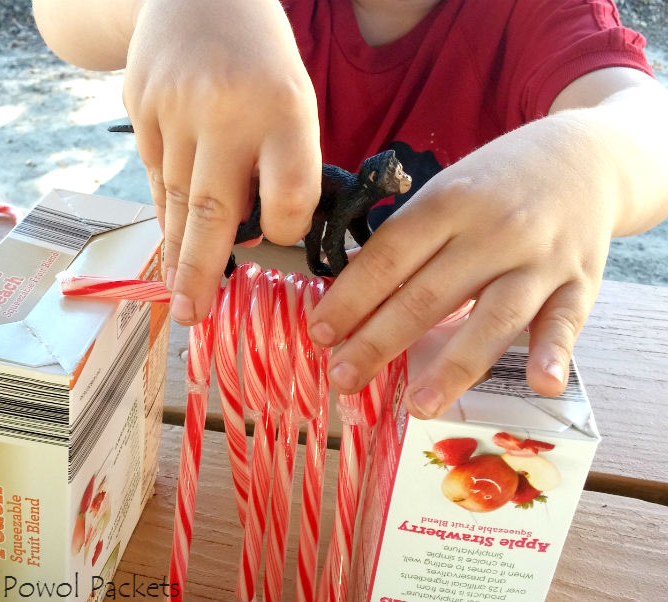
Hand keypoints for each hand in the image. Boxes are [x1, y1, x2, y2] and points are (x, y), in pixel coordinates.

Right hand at [124, 0, 320, 324]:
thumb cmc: (259, 58)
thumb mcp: (294, 99)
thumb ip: (282, 162)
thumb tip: (255, 232)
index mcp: (284, 107)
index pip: (289, 191)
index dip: (285, 227)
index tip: (276, 238)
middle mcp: (226, 110)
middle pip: (214, 208)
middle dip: (202, 271)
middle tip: (193, 316)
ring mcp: (174, 108)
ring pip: (175, 198)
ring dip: (177, 251)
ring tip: (178, 293)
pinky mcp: (139, 106)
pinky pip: (154, 173)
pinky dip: (165, 208)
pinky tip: (170, 235)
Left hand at [308, 114, 616, 418]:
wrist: (584, 156)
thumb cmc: (496, 182)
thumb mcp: (447, 190)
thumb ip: (408, 238)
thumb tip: (353, 294)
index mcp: (449, 201)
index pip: (389, 256)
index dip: (351, 298)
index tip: (320, 333)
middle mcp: (493, 231)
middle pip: (428, 294)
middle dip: (380, 341)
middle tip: (343, 378)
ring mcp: (540, 259)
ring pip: (492, 318)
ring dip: (453, 366)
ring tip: (418, 407)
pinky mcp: (580, 282)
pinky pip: (566, 321)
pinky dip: (554, 353)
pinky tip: (542, 385)